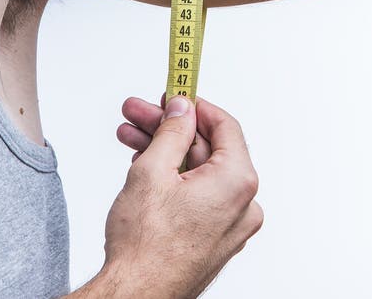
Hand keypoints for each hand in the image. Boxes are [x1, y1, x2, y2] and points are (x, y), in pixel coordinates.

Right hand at [100, 94, 262, 297]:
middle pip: (206, 148)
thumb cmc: (146, 247)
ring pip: (196, 171)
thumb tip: (183, 108)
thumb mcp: (153, 170)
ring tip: (129, 135)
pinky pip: (196, 194)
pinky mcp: (212, 238)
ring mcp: (228, 224)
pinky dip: (171, 177)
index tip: (173, 94)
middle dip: (168, 128)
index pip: (224, 125)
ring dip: (163, 151)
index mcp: (238, 181)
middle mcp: (242, 204)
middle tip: (138, 112)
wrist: (135, 298)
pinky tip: (142, 163)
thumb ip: (172, 131)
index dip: (194, 105)